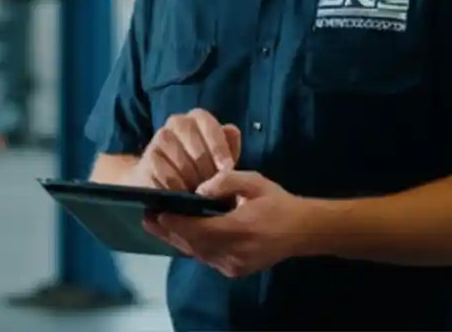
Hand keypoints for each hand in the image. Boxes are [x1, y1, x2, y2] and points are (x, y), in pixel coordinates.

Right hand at [129, 109, 239, 190]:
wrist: (162, 180)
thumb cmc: (199, 167)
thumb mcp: (218, 157)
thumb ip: (228, 144)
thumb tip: (232, 130)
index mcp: (196, 118)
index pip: (208, 125)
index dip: (219, 147)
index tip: (227, 168)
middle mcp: (176, 123)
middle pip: (196, 148)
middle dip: (207, 171)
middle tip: (212, 188)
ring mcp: (158, 140)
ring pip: (181, 164)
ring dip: (193, 182)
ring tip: (198, 194)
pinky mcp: (146, 160)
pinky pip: (166, 176)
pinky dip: (176, 189)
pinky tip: (181, 195)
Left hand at [144, 170, 328, 277]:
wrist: (303, 230)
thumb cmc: (277, 202)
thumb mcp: (254, 181)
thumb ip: (225, 181)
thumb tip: (199, 189)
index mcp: (240, 229)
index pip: (199, 229)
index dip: (175, 222)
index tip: (156, 211)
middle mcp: (235, 253)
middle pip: (193, 244)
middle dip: (169, 231)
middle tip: (148, 218)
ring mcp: (235, 266)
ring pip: (198, 254)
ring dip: (177, 240)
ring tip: (158, 225)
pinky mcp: (235, 271)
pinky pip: (207, 259)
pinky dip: (192, 247)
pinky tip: (181, 235)